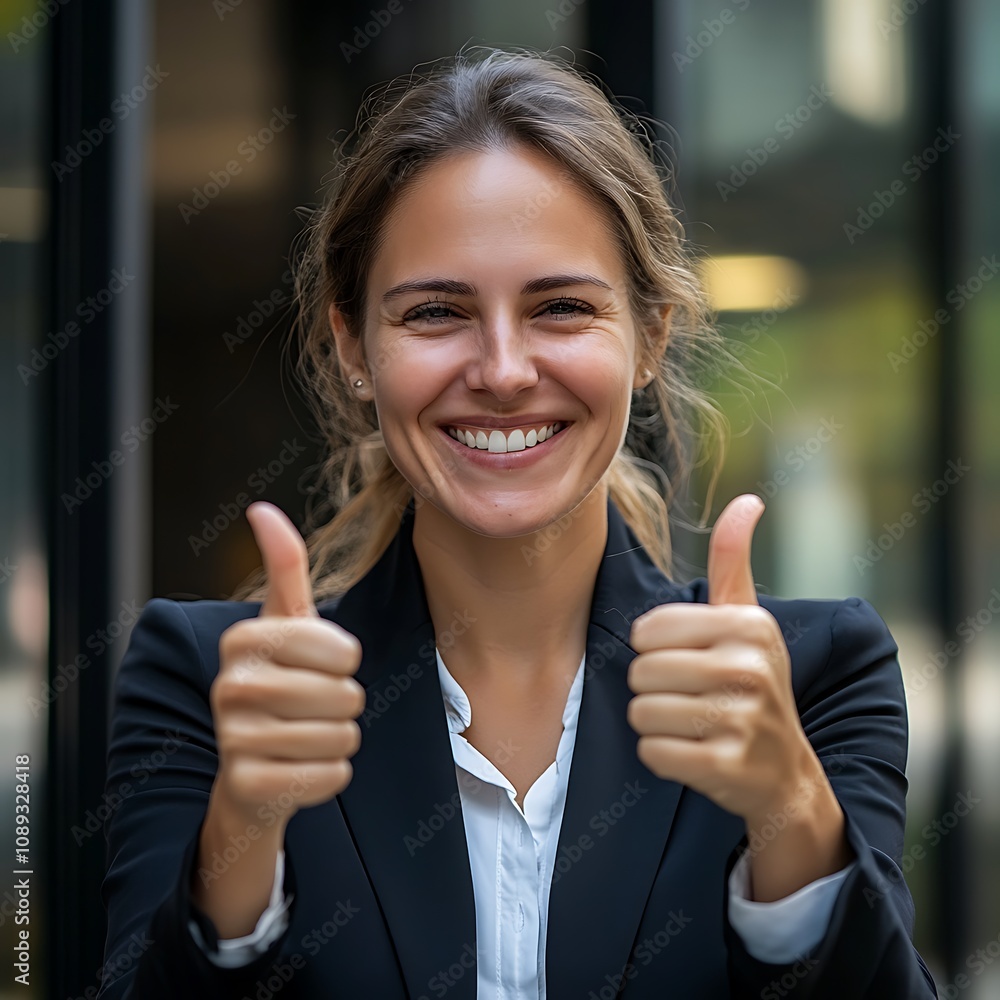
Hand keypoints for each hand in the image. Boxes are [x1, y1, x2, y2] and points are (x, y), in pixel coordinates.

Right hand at [210, 501, 365, 827]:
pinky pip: (331, 777)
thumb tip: (261, 507)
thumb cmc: (281, 685)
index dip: (347, 662)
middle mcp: (230, 685)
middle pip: (345, 694)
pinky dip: (331, 776)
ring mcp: (232, 738)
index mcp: (244, 639)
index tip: (324, 667)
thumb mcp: (285, 624)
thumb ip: (283, 567)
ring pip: (342, 736)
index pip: (342, 649)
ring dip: (340, 741)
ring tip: (307, 738)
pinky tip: (300, 770)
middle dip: (345, 705)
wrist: (251, 773)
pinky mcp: (246, 786)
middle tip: (314, 709)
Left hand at [626, 494, 849, 898]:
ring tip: (693, 724)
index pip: (646, 629)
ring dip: (656, 723)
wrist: (786, 773)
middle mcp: (750, 667)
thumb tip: (749, 499)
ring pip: (640, 711)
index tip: (688, 661)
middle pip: (639, 671)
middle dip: (653, 688)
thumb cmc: (751, 684)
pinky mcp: (727, 766)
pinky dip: (663, 757)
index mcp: (749, 625)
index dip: (653, 649)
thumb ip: (734, 560)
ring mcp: (741, 719)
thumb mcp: (748, 619)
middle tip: (691, 698)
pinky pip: (652, 752)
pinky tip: (696, 754)